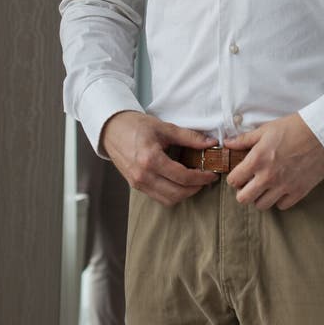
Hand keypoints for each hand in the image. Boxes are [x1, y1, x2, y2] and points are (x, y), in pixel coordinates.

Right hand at [101, 111, 218, 206]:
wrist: (112, 129)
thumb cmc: (136, 125)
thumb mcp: (164, 127)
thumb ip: (189, 137)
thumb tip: (210, 143)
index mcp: (151, 159)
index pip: (182, 176)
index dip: (201, 178)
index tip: (211, 174)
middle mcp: (143, 175)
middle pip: (176, 193)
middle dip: (195, 189)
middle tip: (206, 179)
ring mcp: (138, 183)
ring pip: (167, 199)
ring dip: (184, 194)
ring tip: (195, 182)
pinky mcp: (135, 186)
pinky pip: (158, 197)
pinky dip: (172, 194)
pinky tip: (179, 182)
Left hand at [224, 113, 323, 210]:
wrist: (320, 132)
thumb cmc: (292, 128)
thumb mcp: (266, 130)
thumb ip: (244, 139)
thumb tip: (228, 143)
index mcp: (257, 160)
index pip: (234, 180)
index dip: (234, 178)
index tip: (240, 174)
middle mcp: (268, 176)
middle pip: (243, 199)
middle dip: (243, 191)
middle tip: (250, 183)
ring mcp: (283, 186)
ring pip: (261, 205)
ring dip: (260, 197)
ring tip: (265, 187)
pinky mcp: (298, 191)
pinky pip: (281, 206)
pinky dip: (279, 199)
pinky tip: (281, 188)